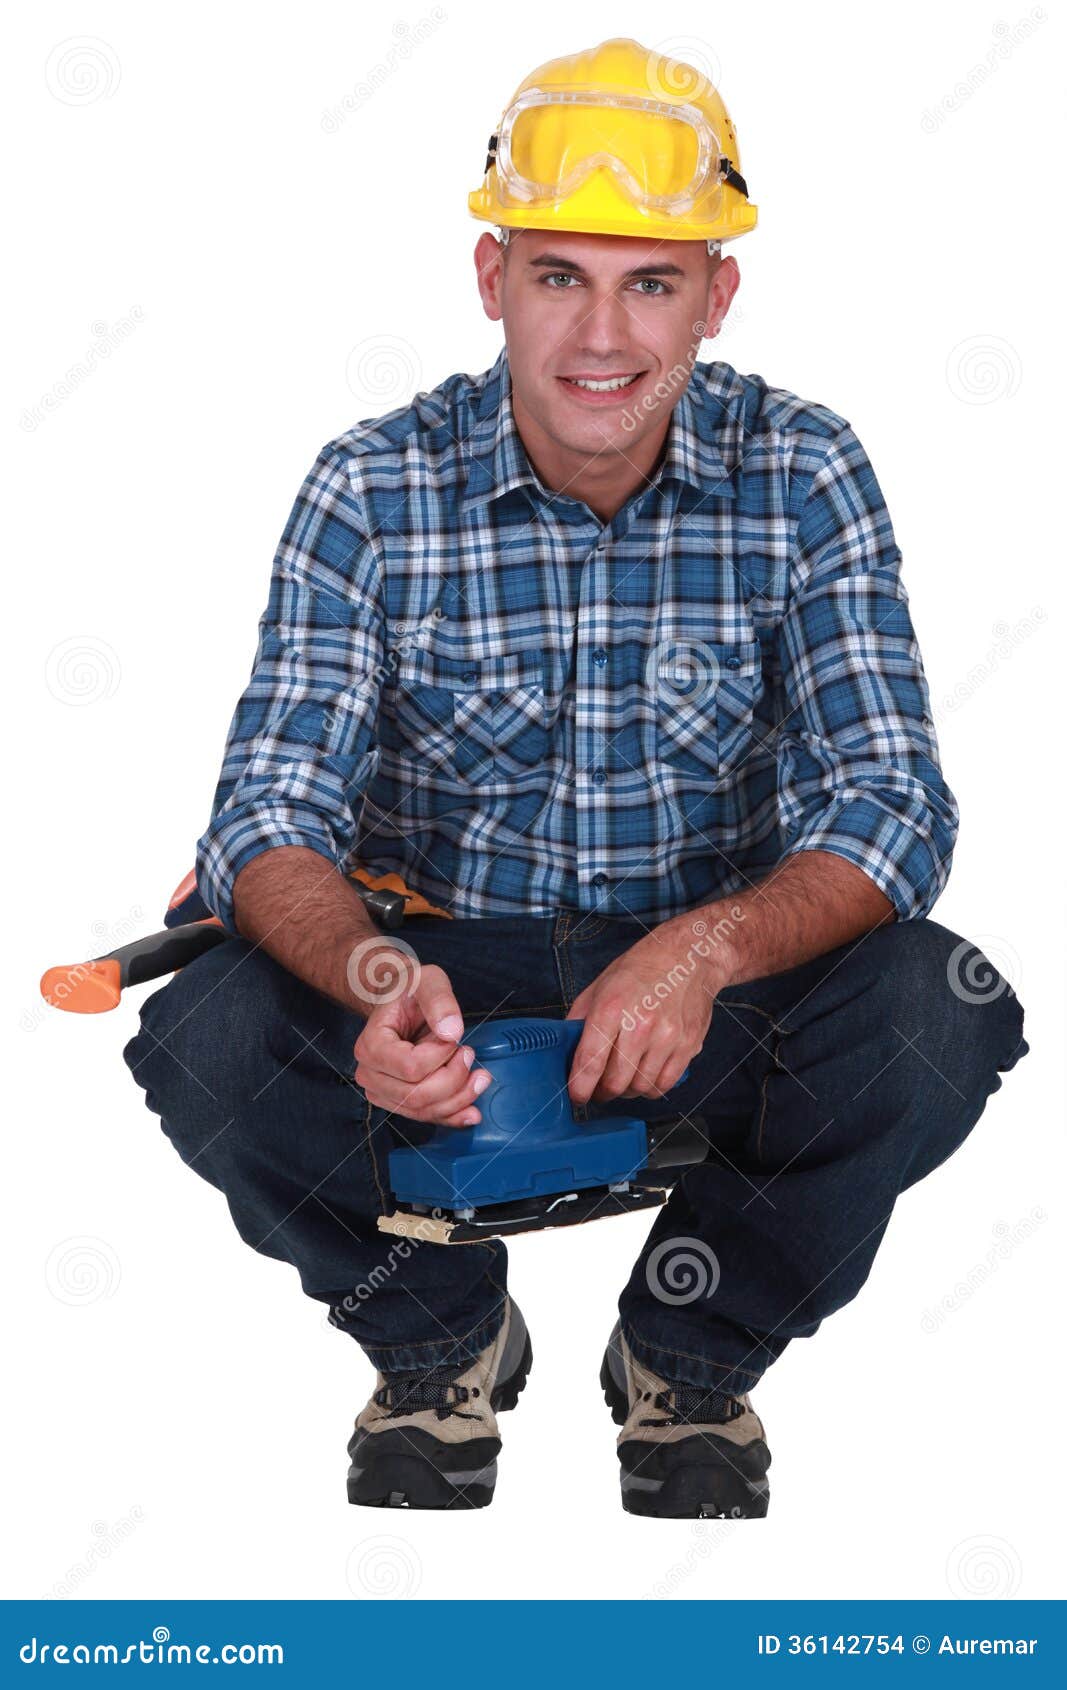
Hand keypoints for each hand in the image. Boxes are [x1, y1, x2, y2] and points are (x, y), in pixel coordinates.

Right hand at [353, 963, 491, 1126]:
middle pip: (416, 1096)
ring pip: (423, 1110)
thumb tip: (452, 1032)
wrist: (400, 1001)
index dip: (441, 1057)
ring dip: (458, 1098)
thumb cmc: (410, 990)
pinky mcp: (398, 1101)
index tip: (454, 1039)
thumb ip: (439, 1000)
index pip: (411, 1068)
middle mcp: (370, 1074)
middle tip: (470, 1055)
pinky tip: (471, 1112)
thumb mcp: (427, 980)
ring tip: (480, 1078)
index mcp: (371, 1045)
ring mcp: (382, 1091)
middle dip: (454, 1080)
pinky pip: (425, 1117)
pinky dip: (451, 1116)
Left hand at [566, 920, 726, 1106]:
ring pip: (640, 1088)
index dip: (579, 1088)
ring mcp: (667, 1037)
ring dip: (627, 1090)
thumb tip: (564, 1050)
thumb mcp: (599, 986)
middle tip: (599, 1088)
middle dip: (602, 1092)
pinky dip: (651, 1087)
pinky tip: (645, 1074)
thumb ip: (579, 1020)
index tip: (577, 1095)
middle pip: (615, 1083)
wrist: (688, 957)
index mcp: (611, 1008)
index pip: (589, 1063)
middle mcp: (639, 1025)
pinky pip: (664, 1084)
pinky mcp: (687, 1045)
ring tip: (624, 1077)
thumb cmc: (641, 969)